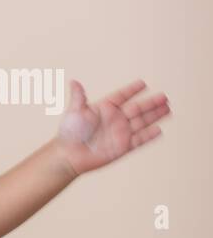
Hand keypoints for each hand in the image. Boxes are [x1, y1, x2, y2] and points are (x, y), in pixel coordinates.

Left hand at [55, 78, 171, 177]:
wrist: (69, 156)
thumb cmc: (69, 133)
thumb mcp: (74, 112)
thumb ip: (78, 97)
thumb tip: (73, 81)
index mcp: (104, 109)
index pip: (121, 96)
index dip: (131, 90)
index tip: (143, 84)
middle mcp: (114, 120)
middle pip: (137, 109)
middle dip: (151, 103)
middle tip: (164, 97)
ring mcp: (120, 133)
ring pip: (142, 122)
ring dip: (155, 116)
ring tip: (167, 109)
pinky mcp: (123, 147)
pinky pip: (139, 140)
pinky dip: (149, 135)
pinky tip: (159, 129)